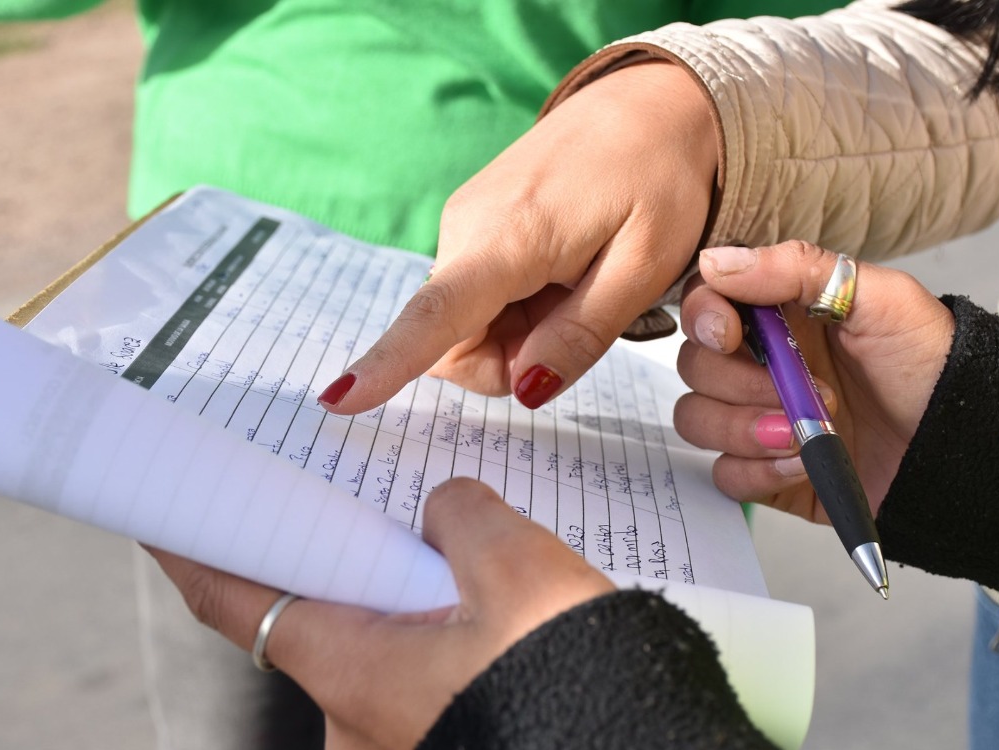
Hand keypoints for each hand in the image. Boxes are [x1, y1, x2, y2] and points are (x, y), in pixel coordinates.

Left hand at [146, 478, 614, 749]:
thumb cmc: (569, 684)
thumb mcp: (514, 567)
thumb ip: (462, 517)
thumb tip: (445, 515)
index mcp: (349, 670)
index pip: (237, 601)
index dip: (196, 552)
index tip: (163, 513)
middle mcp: (356, 724)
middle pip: (326, 620)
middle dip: (351, 564)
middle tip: (382, 509)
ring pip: (386, 653)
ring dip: (411, 606)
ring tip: (472, 561)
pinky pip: (428, 685)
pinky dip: (446, 644)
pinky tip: (503, 619)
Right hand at [318, 60, 718, 413]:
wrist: (653, 100)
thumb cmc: (660, 176)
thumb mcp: (644, 264)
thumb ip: (582, 333)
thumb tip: (526, 390)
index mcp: (509, 236)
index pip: (435, 315)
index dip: (387, 365)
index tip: (339, 400)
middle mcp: (469, 228)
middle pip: (454, 342)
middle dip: (510, 361)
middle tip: (581, 324)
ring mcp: (467, 224)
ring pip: (468, 324)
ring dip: (520, 334)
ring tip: (580, 289)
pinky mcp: (476, 224)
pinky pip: (479, 296)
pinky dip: (520, 308)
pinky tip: (564, 276)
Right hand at [674, 241, 954, 522]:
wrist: (963, 450)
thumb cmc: (933, 367)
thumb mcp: (880, 300)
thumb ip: (798, 268)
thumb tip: (718, 261)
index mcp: (783, 314)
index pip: (708, 303)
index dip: (705, 317)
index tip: (730, 335)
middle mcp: (764, 364)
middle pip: (695, 366)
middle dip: (739, 383)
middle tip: (796, 391)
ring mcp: (762, 419)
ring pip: (697, 421)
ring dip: (742, 428)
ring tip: (798, 433)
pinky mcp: (768, 471)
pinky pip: (724, 474)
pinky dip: (757, 470)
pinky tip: (802, 463)